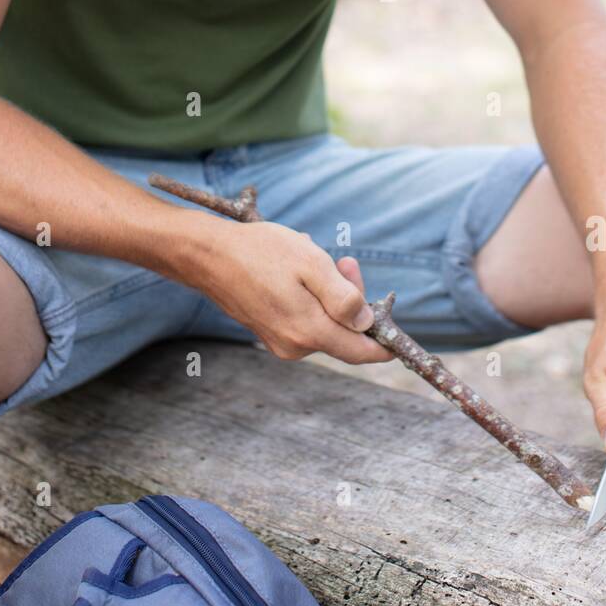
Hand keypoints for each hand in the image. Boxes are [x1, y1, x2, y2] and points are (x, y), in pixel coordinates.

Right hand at [185, 218, 395, 365]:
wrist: (209, 256)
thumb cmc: (261, 253)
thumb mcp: (311, 264)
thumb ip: (343, 297)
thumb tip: (367, 322)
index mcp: (309, 332)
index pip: (361, 351)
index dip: (385, 340)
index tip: (396, 323)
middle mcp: (296, 346)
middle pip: (345, 333)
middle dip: (353, 299)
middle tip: (346, 261)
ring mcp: (281, 342)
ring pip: (326, 323)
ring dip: (330, 293)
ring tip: (313, 258)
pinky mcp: (271, 332)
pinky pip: (307, 319)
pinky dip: (312, 297)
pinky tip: (297, 270)